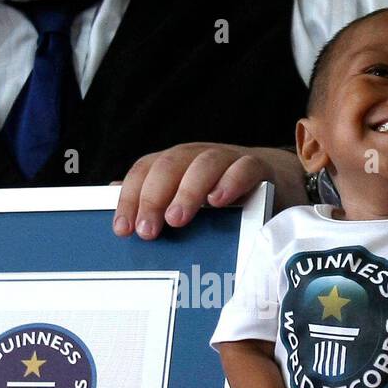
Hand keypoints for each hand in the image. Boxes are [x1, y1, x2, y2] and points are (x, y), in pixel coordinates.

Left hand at [112, 143, 276, 238]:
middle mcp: (196, 156)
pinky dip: (230, 182)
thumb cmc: (221, 195)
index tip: (124, 228)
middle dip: (154, 198)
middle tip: (148, 230)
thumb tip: (114, 202)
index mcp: (174, 164)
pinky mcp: (257, 167)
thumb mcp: (184, 199)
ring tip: (177, 219)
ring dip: (188, 192)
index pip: (144, 171)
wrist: (274, 182)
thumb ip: (153, 200)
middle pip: (169, 166)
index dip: (130, 198)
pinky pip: (244, 168)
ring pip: (204, 165)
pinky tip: (218, 201)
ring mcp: (227, 159)